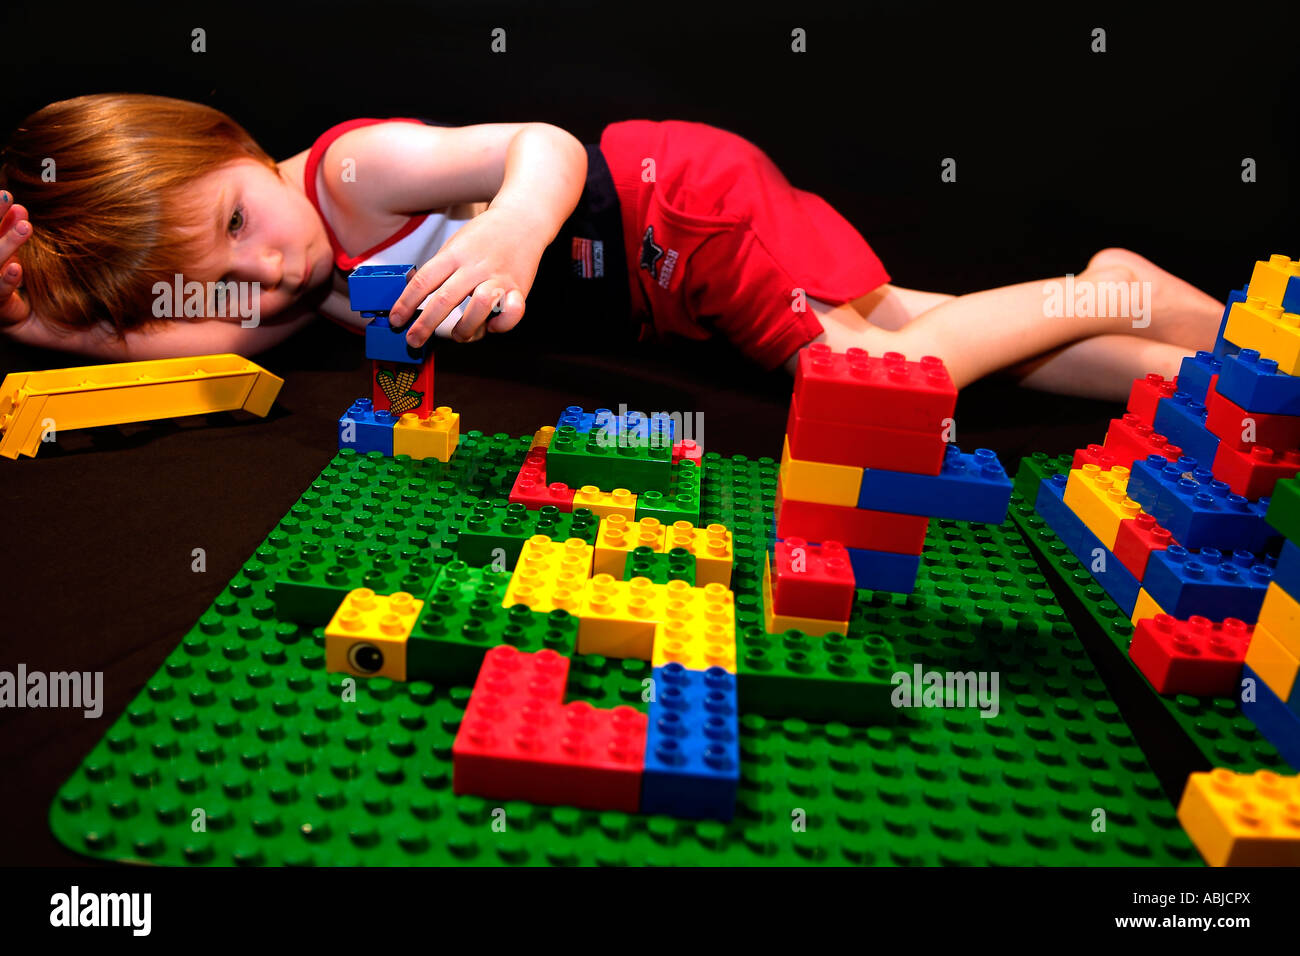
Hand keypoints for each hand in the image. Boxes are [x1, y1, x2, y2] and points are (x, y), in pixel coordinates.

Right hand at [0, 191, 32, 326]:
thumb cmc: (13, 283)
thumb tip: (20, 207)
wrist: (26, 323)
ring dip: (7, 244)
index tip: (6, 194)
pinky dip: (6, 280)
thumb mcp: (11, 255)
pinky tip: (16, 268)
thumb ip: (11, 232)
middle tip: (8, 198)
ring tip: (25, 227)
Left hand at [387, 206, 543, 345]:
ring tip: (458, 335)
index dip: (406, 303)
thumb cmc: (485, 236)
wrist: (521, 219)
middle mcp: (474, 266)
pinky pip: (512, 312)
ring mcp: (498, 277)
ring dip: (465, 328)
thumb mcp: (455, 245)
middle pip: (445, 298)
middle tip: (413, 340)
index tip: (396, 320)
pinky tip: (493, 326)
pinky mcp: (518, 288)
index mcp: (454, 255)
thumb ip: (440, 270)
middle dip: (425, 325)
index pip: (423, 281)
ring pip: (479, 307)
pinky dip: (501, 325)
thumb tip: (418, 300)